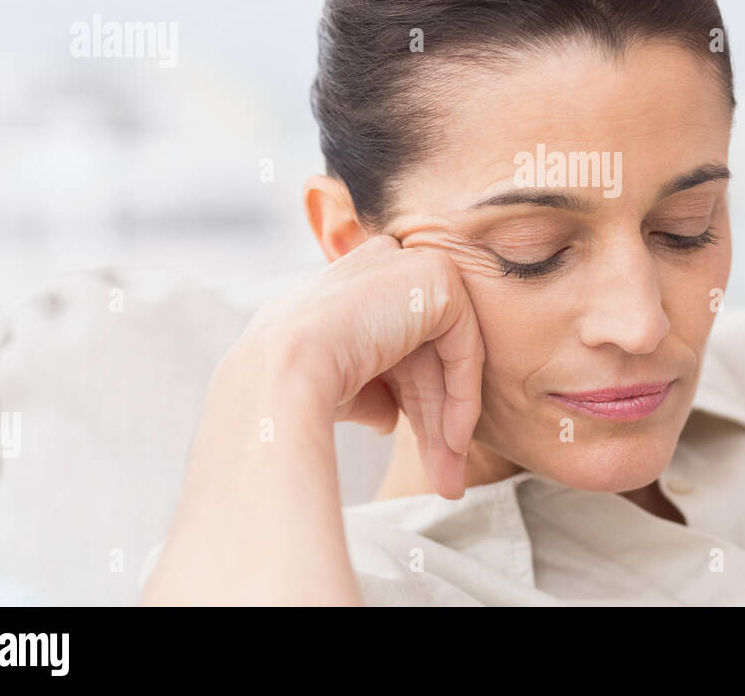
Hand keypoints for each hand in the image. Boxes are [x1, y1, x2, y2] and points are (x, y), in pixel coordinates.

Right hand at [227, 234, 484, 497]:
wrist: (281, 375)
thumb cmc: (294, 389)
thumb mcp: (338, 388)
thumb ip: (371, 392)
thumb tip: (391, 417)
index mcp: (348, 287)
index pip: (396, 348)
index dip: (412, 403)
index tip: (425, 455)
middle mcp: (377, 267)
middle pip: (424, 356)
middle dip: (435, 421)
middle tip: (445, 478)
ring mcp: (405, 264)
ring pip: (445, 356)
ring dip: (450, 421)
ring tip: (450, 479)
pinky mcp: (434, 277)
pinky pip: (463, 344)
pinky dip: (463, 395)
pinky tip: (454, 441)